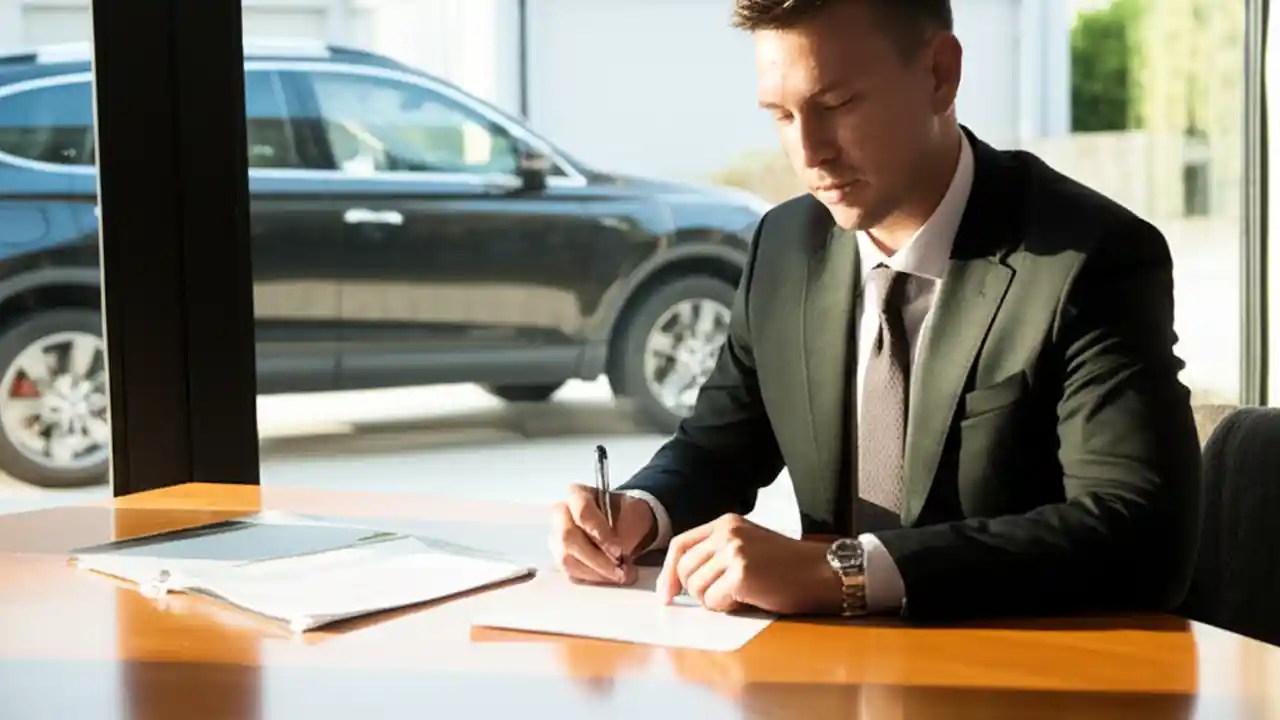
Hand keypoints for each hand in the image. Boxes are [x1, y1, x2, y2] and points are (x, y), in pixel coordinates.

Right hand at [549, 484, 656, 585]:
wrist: (626, 524)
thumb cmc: (626, 515)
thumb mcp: (633, 515)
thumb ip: (623, 532)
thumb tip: (617, 556)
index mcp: (577, 494)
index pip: (582, 511)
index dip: (599, 532)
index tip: (618, 550)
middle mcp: (561, 514)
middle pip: (567, 538)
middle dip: (596, 558)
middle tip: (620, 569)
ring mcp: (557, 537)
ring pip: (567, 559)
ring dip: (596, 572)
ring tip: (620, 575)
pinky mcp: (561, 557)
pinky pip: (571, 573)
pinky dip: (593, 578)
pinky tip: (610, 577)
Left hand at [656, 514, 840, 614]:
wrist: (823, 573)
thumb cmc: (787, 567)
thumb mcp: (748, 546)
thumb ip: (716, 554)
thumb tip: (677, 583)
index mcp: (726, 523)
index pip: (680, 545)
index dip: (669, 573)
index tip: (667, 595)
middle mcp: (727, 532)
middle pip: (684, 570)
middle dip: (696, 591)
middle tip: (723, 597)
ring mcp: (733, 551)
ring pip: (696, 588)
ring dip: (714, 600)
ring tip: (742, 595)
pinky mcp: (741, 574)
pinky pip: (713, 602)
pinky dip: (727, 607)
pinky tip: (750, 599)